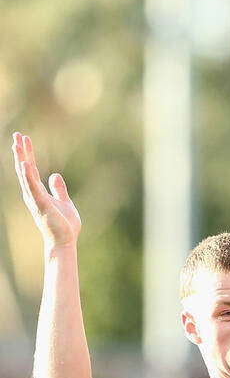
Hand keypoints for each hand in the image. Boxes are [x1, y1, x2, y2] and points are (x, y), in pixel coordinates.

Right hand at [12, 133, 80, 248]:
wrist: (65, 242)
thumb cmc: (64, 226)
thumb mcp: (64, 202)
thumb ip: (58, 189)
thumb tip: (55, 175)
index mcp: (38, 192)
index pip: (31, 169)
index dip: (28, 153)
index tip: (24, 139)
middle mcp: (33, 194)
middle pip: (25, 168)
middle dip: (21, 151)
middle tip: (17, 135)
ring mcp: (35, 199)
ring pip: (25, 175)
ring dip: (21, 159)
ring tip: (17, 144)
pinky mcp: (40, 204)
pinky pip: (32, 187)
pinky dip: (28, 175)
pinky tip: (25, 163)